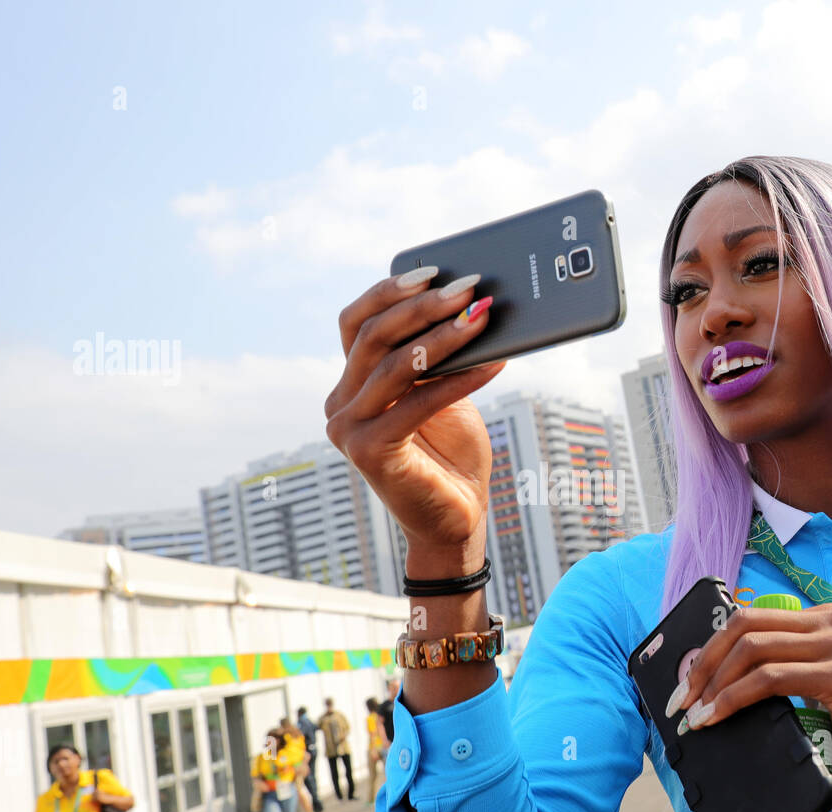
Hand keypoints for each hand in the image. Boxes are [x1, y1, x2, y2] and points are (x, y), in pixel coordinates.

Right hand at [326, 268, 506, 555]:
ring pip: (394, 366)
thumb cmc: (453, 455)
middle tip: (467, 288)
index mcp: (351, 384)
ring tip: (482, 317)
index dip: (389, 293)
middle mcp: (340, 403)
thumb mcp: (446, 393)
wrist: (455, 520)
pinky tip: (491, 363)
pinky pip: (416, 404)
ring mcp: (348, 429)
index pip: (356, 323)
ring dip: (443, 337)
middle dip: (422, 307)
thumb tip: (469, 302)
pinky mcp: (369, 453)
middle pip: (373, 337)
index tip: (433, 271)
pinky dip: (457, 380)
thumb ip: (439, 356)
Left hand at [670, 602, 831, 798]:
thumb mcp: (810, 679)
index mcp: (822, 616)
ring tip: (696, 716)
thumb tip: (712, 670)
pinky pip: (770, 680)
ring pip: (753, 652)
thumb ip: (777, 662)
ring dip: (714, 686)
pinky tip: (718, 716)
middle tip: (682, 700)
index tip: (686, 682)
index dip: (709, 649)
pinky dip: (734, 699)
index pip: (748, 618)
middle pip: (744, 628)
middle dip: (704, 665)